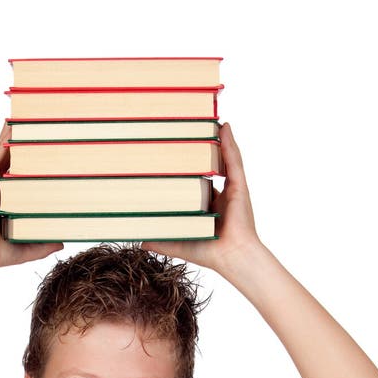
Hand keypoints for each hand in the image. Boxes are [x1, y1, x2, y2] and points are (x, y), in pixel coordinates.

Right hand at [0, 121, 62, 276]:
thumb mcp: (28, 247)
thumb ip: (45, 243)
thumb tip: (63, 241)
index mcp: (8, 200)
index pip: (24, 175)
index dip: (35, 161)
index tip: (49, 147)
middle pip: (14, 158)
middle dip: (25, 142)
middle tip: (40, 123)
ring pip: (4, 153)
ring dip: (14, 134)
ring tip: (27, 115)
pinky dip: (2, 141)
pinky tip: (10, 127)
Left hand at [141, 123, 261, 272]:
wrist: (231, 257)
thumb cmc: (208, 253)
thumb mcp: (178, 243)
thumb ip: (159, 240)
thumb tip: (138, 240)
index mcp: (207, 207)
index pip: (195, 183)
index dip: (186, 170)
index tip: (172, 157)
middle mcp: (219, 195)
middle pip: (208, 166)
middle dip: (200, 149)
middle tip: (187, 131)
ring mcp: (230, 189)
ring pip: (222, 158)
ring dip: (215, 140)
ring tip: (206, 120)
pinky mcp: (238, 186)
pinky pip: (234, 160)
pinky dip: (229, 143)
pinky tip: (224, 127)